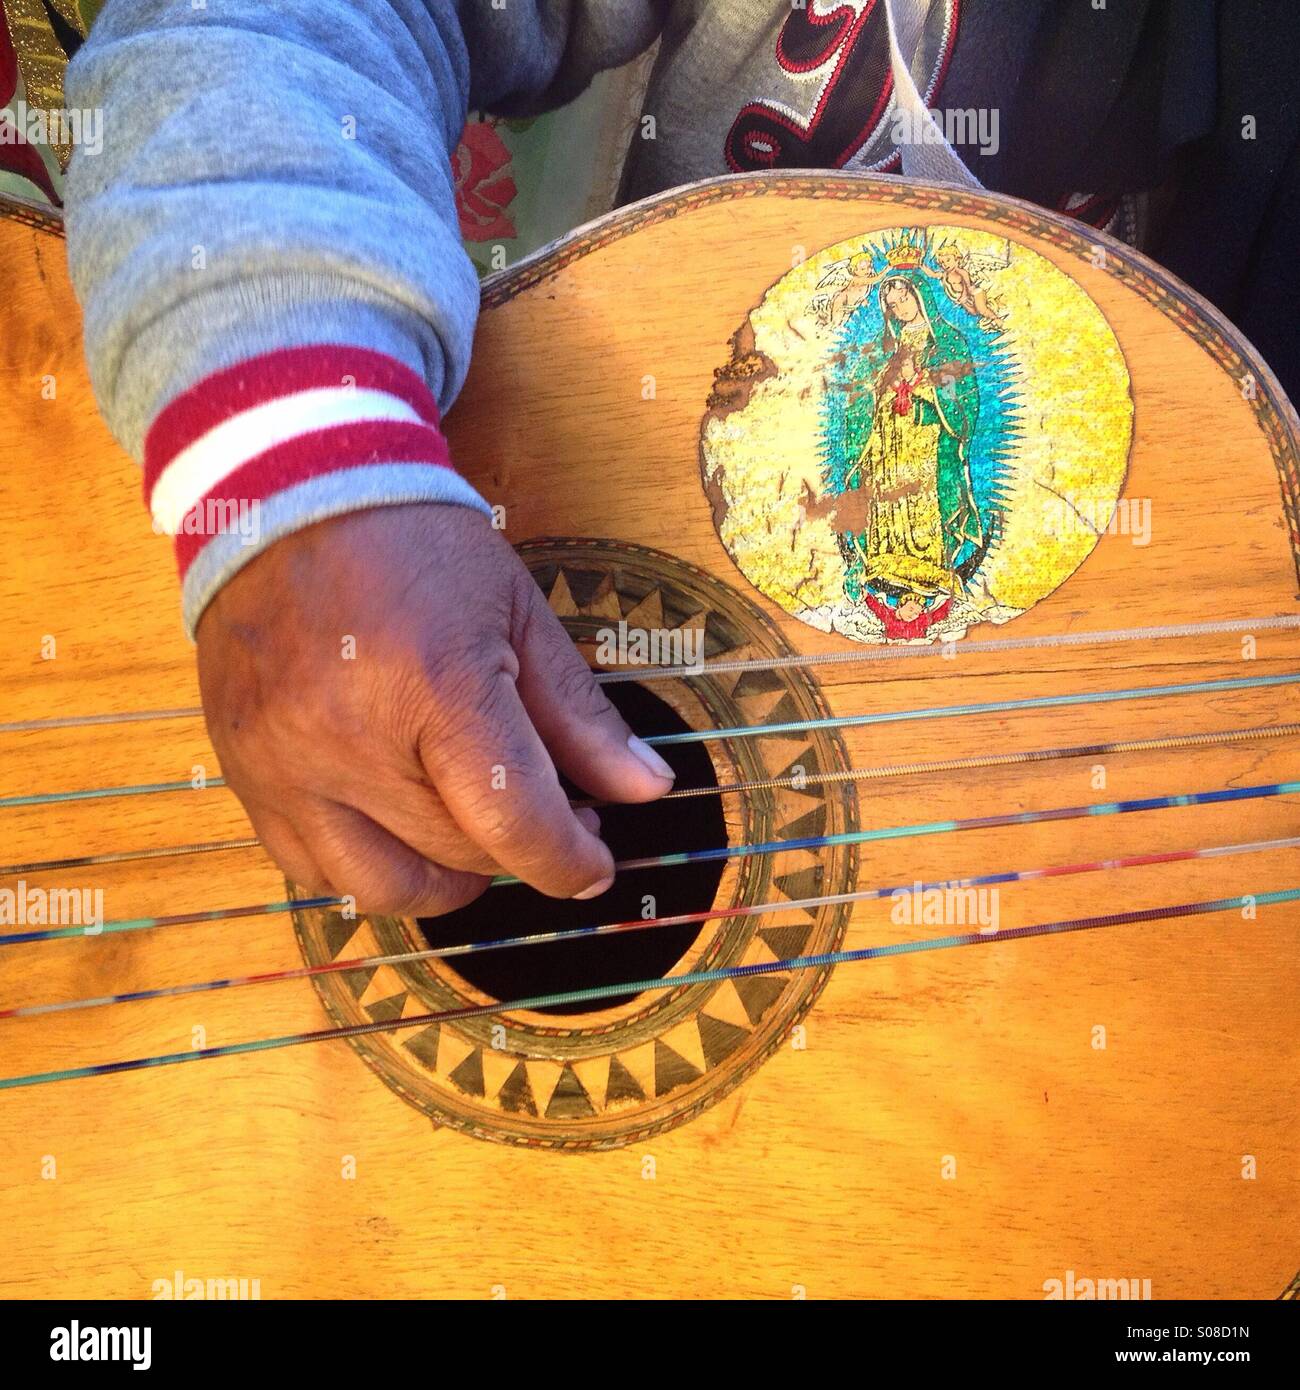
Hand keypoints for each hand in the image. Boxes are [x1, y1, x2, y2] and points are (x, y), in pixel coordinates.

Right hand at [195, 504, 675, 915]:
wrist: (288, 497)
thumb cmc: (415, 547)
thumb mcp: (517, 615)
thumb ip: (582, 715)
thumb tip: (650, 789)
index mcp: (435, 686)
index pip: (514, 822)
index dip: (569, 860)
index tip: (595, 865)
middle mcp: (351, 741)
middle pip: (459, 855)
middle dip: (520, 852)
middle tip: (548, 814)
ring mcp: (286, 765)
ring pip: (383, 885)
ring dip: (447, 880)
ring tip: (476, 837)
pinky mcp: (245, 774)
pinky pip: (310, 867)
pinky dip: (368, 866)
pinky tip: (400, 828)